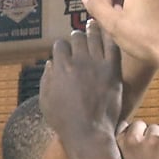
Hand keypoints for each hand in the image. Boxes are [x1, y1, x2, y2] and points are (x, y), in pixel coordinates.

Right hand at [38, 20, 121, 143]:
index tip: (65, 50)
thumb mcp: (45, 100)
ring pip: (94, 37)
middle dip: (77, 36)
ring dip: (93, 31)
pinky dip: (110, 38)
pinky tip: (109, 34)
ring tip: (93, 27)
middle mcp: (78, 61)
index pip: (60, 45)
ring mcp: (97, 64)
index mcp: (60, 66)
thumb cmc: (64, 120)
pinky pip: (112, 47)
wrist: (88, 132)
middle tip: (80, 36)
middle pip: (77, 37)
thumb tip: (51, 63)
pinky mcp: (112, 71)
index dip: (62, 46)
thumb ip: (47, 79)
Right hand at [82, 0, 158, 67]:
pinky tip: (141, 31)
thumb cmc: (149, 40)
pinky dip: (140, 13)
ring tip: (128, 28)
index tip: (105, 11)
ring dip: (126, 9)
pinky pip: (148, 3)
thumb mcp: (114, 25)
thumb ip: (97, 7)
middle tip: (115, 22)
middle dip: (114, 2)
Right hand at [117, 120, 158, 158]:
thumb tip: (125, 136)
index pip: (124, 127)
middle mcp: (133, 140)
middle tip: (150, 155)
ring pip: (157, 131)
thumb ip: (123, 150)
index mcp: (118, 146)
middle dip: (146, 136)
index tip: (136, 146)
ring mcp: (152, 140)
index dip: (132, 135)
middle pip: (140, 125)